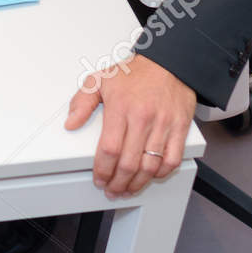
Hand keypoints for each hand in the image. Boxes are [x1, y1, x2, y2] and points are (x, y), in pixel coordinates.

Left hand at [66, 54, 195, 197]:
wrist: (169, 63)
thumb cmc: (134, 73)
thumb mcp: (100, 79)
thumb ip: (82, 102)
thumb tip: (71, 123)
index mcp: (121, 108)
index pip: (109, 149)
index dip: (102, 170)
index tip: (98, 178)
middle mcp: (143, 118)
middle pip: (129, 163)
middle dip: (118, 182)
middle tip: (111, 189)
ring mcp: (163, 125)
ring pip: (150, 166)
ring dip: (138, 183)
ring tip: (128, 188)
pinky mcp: (180, 128)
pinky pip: (172, 159)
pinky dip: (162, 173)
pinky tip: (151, 176)